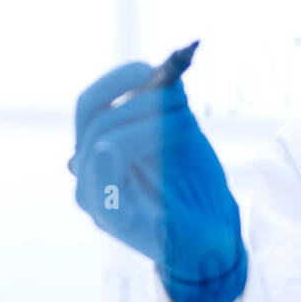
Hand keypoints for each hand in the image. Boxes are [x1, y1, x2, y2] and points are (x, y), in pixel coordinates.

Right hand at [71, 62, 246, 301]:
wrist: (213, 234)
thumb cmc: (194, 186)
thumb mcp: (182, 135)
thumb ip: (168, 107)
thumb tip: (169, 75)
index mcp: (98, 147)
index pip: (90, 105)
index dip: (117, 81)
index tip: (151, 67)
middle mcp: (86, 171)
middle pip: (94, 118)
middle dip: (137, 99)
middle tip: (174, 92)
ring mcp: (94, 196)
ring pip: (103, 141)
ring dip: (148, 123)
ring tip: (186, 120)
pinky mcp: (110, 219)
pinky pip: (101, 185)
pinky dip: (110, 161)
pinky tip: (115, 148)